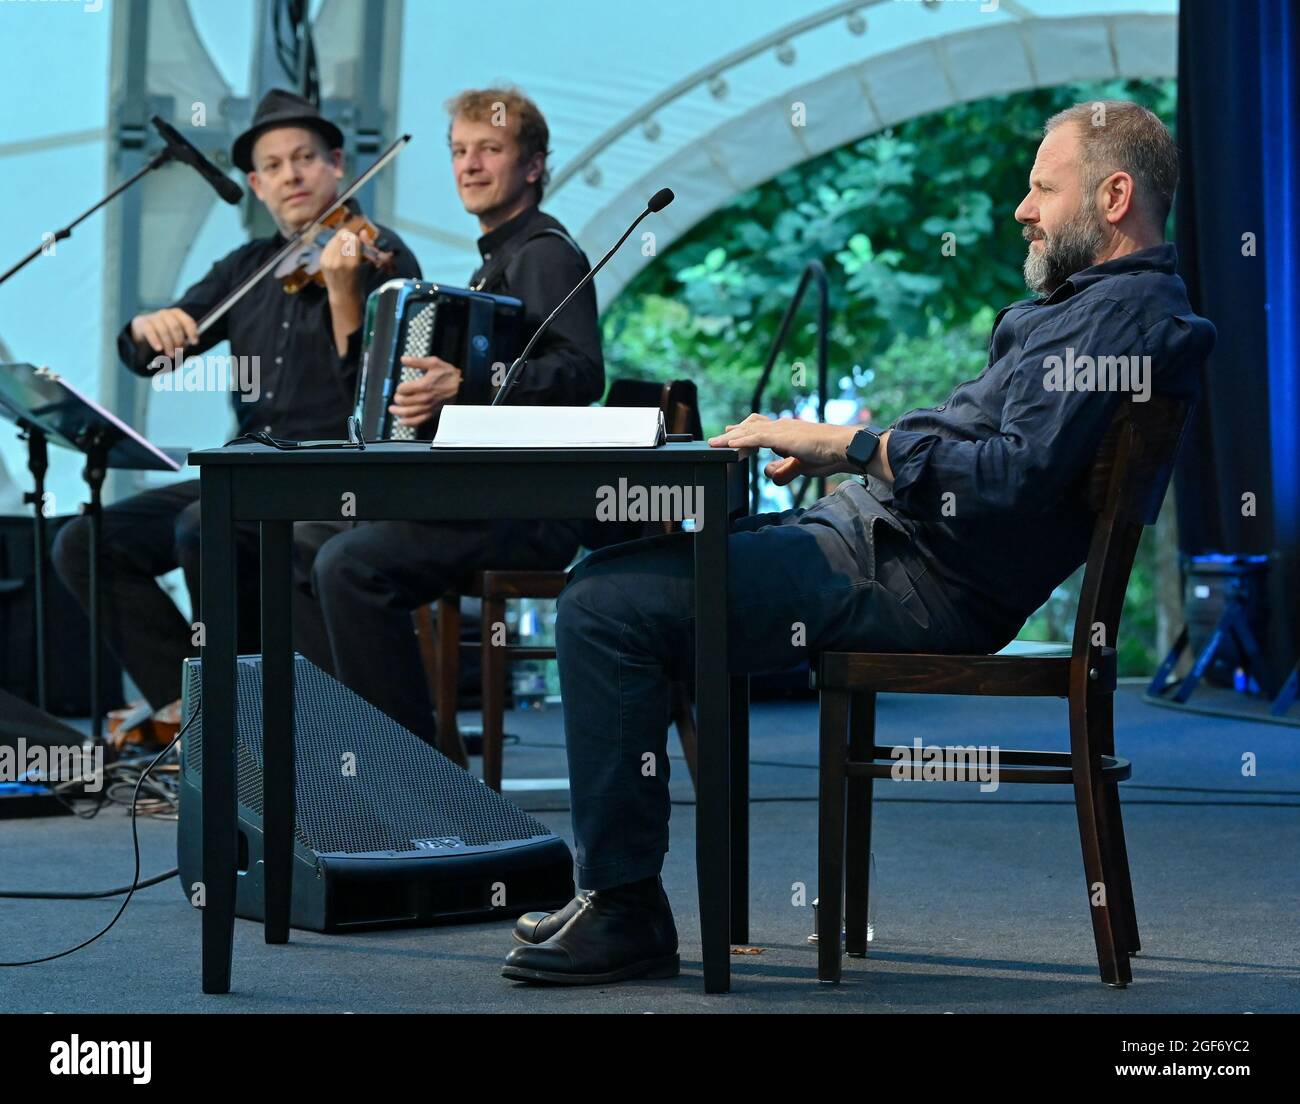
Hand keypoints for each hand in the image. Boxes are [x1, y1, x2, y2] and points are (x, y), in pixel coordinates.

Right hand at [130, 307, 197, 354]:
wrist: (142, 332)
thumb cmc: (164, 336)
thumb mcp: (175, 337)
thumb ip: (183, 340)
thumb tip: (187, 346)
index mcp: (177, 314)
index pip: (187, 321)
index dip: (192, 332)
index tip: (194, 343)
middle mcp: (165, 313)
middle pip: (175, 326)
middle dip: (179, 341)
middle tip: (179, 352)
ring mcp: (153, 317)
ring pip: (163, 330)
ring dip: (168, 344)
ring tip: (170, 355)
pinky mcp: (142, 323)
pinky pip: (150, 331)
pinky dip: (155, 341)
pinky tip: (159, 349)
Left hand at [318, 225, 369, 296]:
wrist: (342, 294)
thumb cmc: (358, 279)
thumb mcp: (365, 263)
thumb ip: (366, 246)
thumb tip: (364, 231)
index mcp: (352, 264)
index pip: (353, 239)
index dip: (356, 238)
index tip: (358, 242)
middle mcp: (339, 262)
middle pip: (343, 236)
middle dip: (348, 236)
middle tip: (350, 243)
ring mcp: (329, 261)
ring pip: (335, 238)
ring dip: (340, 239)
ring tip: (344, 248)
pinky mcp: (322, 261)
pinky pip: (328, 245)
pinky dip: (333, 245)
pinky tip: (337, 251)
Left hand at [390, 356, 461, 426]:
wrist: (462, 387)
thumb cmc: (449, 375)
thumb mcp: (434, 363)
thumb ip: (417, 361)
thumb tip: (403, 359)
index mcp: (424, 385)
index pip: (403, 389)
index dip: (399, 388)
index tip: (401, 387)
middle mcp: (425, 398)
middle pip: (404, 401)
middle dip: (397, 399)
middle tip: (396, 397)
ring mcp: (428, 407)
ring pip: (408, 413)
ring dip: (398, 412)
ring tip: (392, 409)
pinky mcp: (432, 413)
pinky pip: (418, 421)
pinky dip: (409, 422)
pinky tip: (402, 421)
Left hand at [708, 414, 858, 485]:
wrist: (841, 448)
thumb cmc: (826, 456)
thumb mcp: (799, 467)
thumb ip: (783, 470)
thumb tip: (768, 474)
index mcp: (786, 431)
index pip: (760, 428)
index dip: (744, 432)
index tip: (731, 434)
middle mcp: (782, 426)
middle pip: (750, 428)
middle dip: (732, 434)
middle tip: (716, 439)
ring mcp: (781, 430)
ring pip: (749, 432)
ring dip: (730, 438)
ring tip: (714, 443)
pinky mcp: (783, 437)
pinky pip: (757, 438)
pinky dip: (742, 441)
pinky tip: (730, 444)